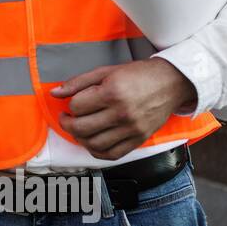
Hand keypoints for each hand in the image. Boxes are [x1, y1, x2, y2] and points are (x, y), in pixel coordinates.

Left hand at [50, 58, 196, 160]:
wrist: (172, 83)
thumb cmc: (138, 74)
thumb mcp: (107, 71)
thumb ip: (79, 82)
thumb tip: (55, 93)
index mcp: (112, 92)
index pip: (77, 106)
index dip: (70, 105)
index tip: (72, 103)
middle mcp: (122, 113)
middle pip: (81, 128)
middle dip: (68, 124)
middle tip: (68, 118)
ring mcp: (131, 129)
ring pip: (94, 144)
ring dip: (80, 139)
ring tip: (79, 129)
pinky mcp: (139, 139)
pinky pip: (112, 154)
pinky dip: (97, 151)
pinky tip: (93, 141)